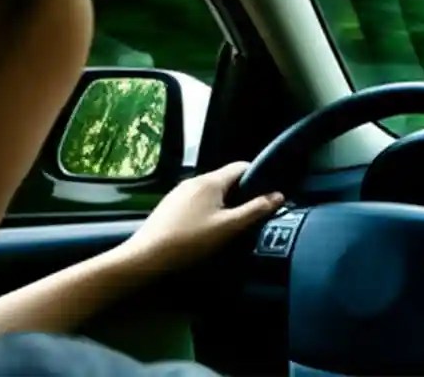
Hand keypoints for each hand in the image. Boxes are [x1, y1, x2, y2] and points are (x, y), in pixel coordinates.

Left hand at [116, 161, 283, 271]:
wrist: (145, 257)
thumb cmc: (189, 241)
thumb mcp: (229, 227)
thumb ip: (255, 210)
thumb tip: (278, 195)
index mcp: (210, 181)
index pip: (241, 166)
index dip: (259, 177)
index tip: (268, 195)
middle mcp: (194, 181)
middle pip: (226, 180)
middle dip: (242, 193)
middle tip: (252, 215)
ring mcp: (178, 193)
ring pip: (211, 192)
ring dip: (224, 203)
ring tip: (230, 226)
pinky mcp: (169, 206)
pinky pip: (196, 201)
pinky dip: (207, 210)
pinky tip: (206, 230)